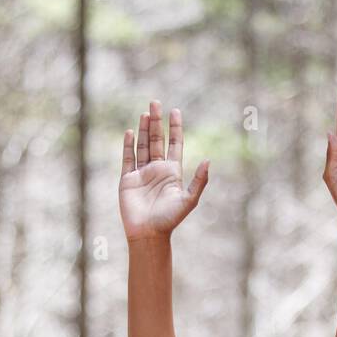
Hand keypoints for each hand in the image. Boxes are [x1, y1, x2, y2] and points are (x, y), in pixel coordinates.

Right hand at [119, 100, 208, 241]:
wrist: (148, 234)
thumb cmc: (169, 219)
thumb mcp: (188, 200)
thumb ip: (199, 181)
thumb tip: (208, 161)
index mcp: (172, 173)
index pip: (174, 145)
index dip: (175, 128)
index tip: (175, 111)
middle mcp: (157, 170)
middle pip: (157, 141)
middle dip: (156, 122)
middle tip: (155, 103)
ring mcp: (142, 174)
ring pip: (142, 146)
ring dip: (143, 129)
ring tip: (145, 112)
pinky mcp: (128, 180)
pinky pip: (128, 158)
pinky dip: (128, 145)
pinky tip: (130, 132)